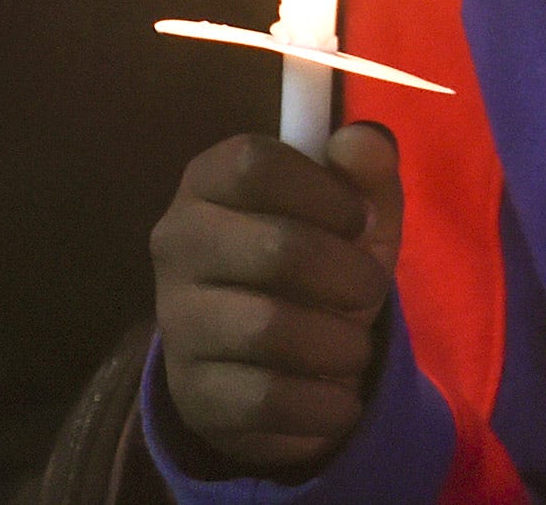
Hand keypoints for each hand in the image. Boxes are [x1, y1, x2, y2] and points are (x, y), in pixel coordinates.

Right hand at [151, 125, 403, 477]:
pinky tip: (338, 397)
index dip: (325, 192)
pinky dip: (323, 403)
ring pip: (270, 329)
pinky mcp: (191, 393)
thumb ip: (367, 169)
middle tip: (369, 290)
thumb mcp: (353, 211)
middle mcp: (178, 243)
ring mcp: (176, 321)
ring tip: (353, 346)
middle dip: (349, 274)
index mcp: (209, 181)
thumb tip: (361, 141)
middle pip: (277, 248)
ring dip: (340, 343)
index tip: (359, 219)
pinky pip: (266, 399)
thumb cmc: (321, 262)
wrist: (283, 362)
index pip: (255, 165)